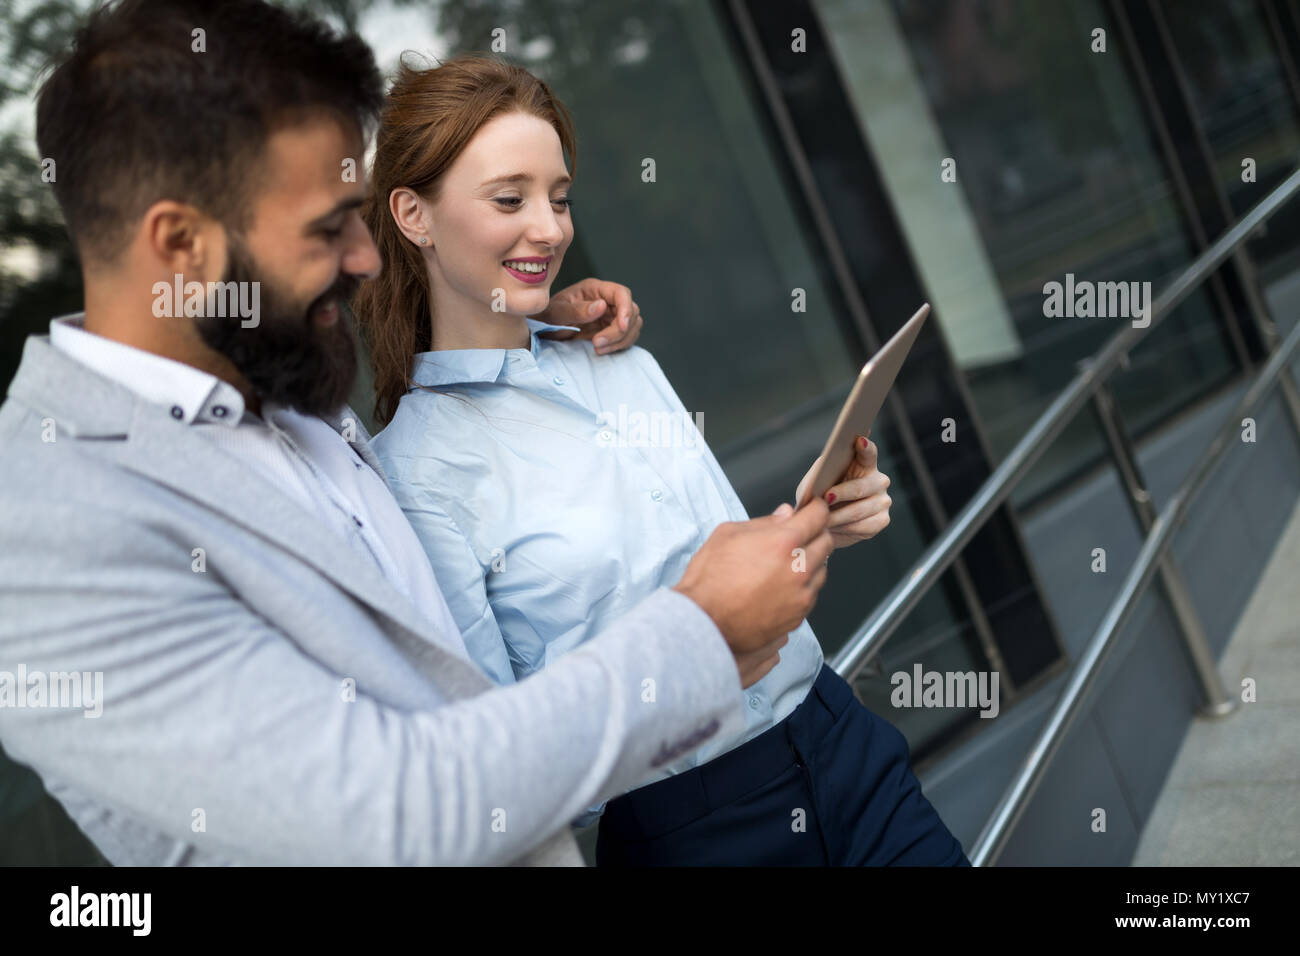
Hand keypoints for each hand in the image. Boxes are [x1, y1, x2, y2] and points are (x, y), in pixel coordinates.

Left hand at [530, 277, 642, 353]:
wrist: (544, 330)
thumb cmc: (548, 317)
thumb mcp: (557, 313)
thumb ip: (577, 310)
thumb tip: (601, 306)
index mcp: (595, 289)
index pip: (621, 293)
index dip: (626, 309)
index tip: (622, 326)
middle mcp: (607, 300)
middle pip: (631, 311)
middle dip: (619, 330)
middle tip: (597, 343)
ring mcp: (611, 315)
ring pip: (633, 325)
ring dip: (620, 340)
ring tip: (597, 348)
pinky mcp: (612, 329)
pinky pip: (627, 336)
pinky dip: (620, 345)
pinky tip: (603, 350)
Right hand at [673, 500, 831, 687]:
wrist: (704, 622)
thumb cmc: (709, 579)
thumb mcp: (728, 534)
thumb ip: (763, 522)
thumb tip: (785, 515)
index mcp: (783, 542)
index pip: (818, 517)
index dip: (816, 508)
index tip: (812, 508)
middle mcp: (799, 568)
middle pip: (826, 542)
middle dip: (815, 533)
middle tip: (799, 534)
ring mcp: (801, 595)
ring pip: (822, 569)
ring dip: (811, 561)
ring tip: (786, 564)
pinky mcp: (798, 616)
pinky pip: (812, 594)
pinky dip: (804, 586)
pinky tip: (782, 585)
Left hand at [794, 432, 890, 548]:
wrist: (824, 523)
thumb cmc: (819, 496)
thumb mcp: (813, 483)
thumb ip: (818, 476)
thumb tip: (820, 478)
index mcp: (863, 464)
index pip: (868, 452)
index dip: (865, 447)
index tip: (860, 440)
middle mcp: (878, 480)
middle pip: (862, 486)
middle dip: (842, 493)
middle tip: (827, 497)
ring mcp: (883, 500)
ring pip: (860, 509)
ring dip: (839, 516)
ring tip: (823, 520)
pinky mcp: (882, 520)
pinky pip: (864, 525)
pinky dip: (846, 528)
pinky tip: (834, 528)